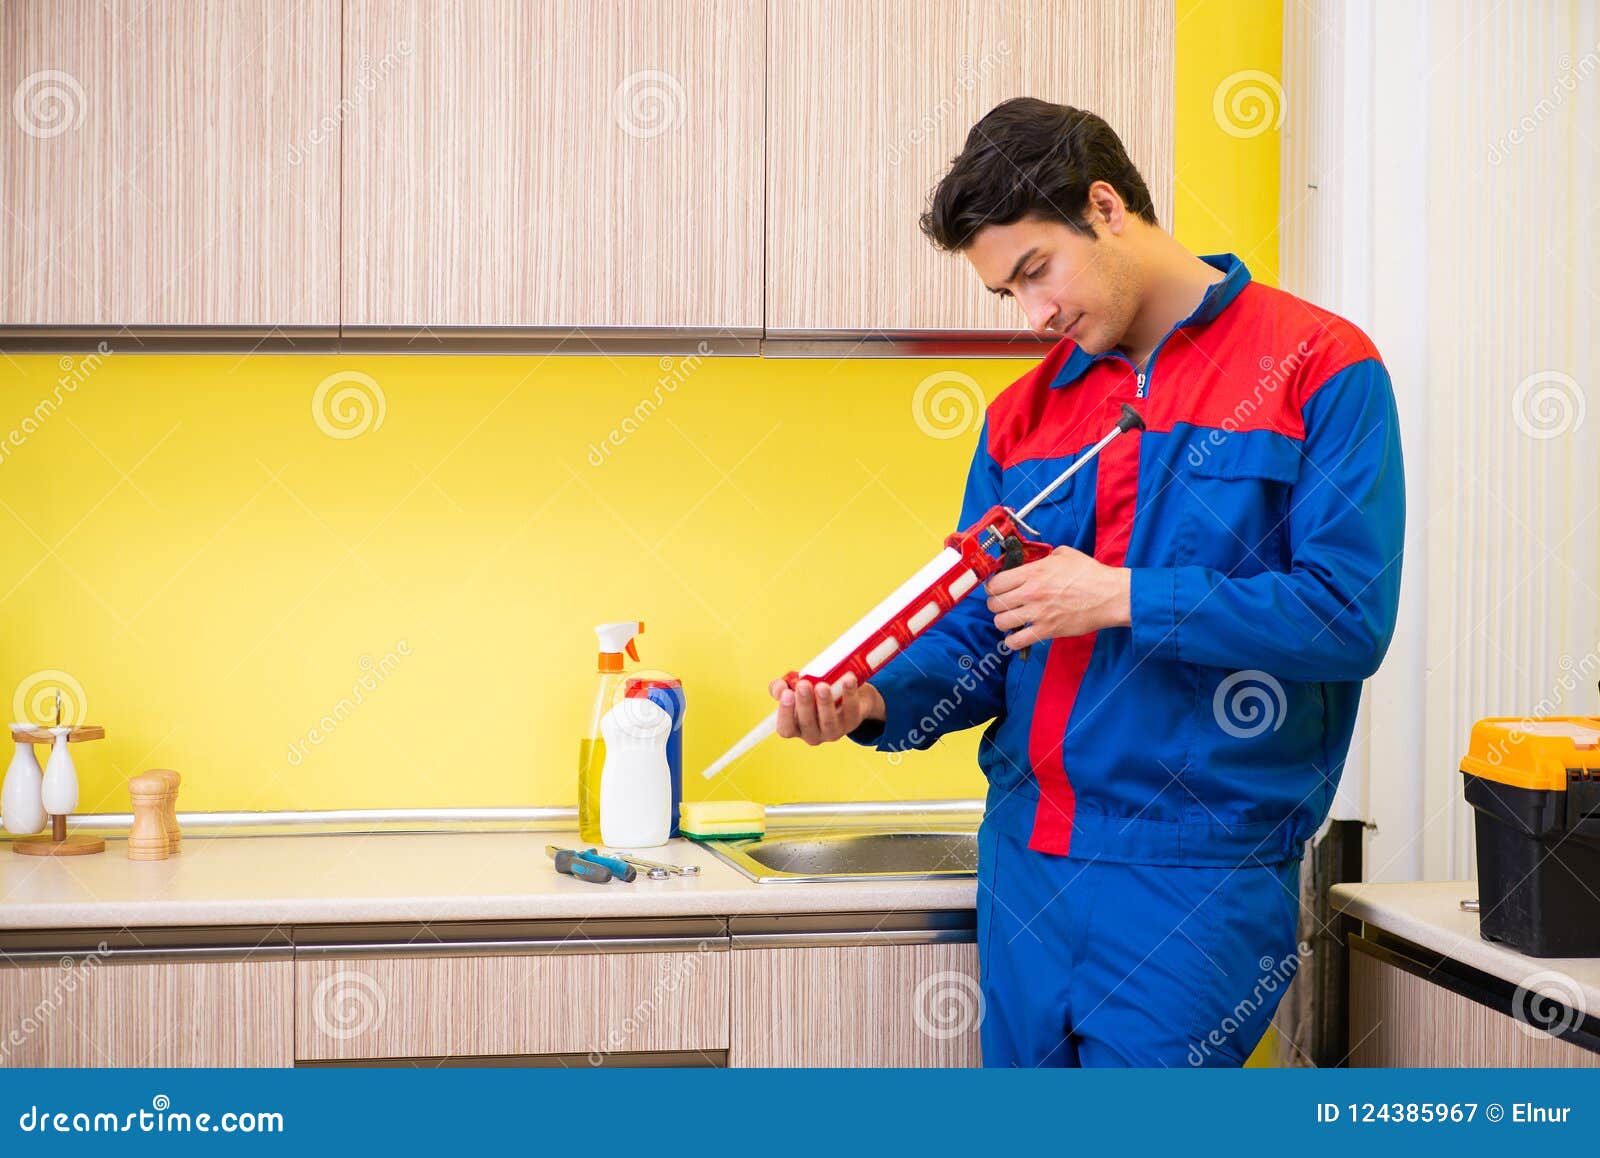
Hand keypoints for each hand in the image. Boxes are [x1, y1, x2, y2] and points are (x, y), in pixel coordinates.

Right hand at [770, 673, 884, 745]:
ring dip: (825, 703)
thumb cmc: (813, 694)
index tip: (787, 694)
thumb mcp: (795, 690)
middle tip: (803, 685)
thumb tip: (780, 687)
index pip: (786, 729)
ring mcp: (834, 731)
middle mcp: (814, 734)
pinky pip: (851, 708)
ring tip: (822, 685)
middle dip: (805, 703)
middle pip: (807, 723)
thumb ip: (781, 687)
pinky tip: (847, 679)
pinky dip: (849, 693)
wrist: (845, 694)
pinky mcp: (853, 721)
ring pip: (828, 721)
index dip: (785, 713)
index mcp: (796, 728)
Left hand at [985, 547, 1131, 650]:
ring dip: (1003, 621)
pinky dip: (1012, 641)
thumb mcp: (1064, 554)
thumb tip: (1032, 561)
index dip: (993, 587)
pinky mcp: (1047, 630)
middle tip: (1004, 604)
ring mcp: (1038, 613)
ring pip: (1001, 622)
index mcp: (1033, 572)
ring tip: (1011, 619)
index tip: (997, 589)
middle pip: (994, 603)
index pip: (995, 582)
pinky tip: (1017, 635)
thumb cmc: (1091, 574)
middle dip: (996, 604)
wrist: (1110, 596)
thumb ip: (1043, 557)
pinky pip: (1016, 641)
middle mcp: (1030, 592)